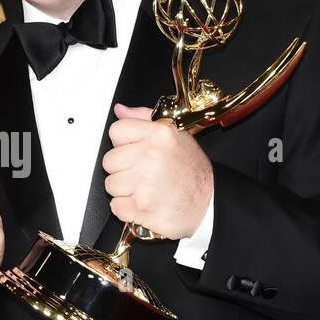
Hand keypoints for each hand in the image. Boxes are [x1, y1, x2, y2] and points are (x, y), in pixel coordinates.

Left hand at [102, 103, 212, 237]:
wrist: (210, 203)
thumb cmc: (191, 170)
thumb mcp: (176, 135)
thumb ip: (144, 119)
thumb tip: (120, 110)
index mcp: (159, 134)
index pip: (116, 131)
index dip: (123, 143)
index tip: (135, 150)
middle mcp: (151, 156)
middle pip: (109, 160)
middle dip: (122, 169)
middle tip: (143, 173)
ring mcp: (145, 183)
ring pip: (110, 184)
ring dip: (124, 190)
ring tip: (145, 188)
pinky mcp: (141, 207)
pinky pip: (115, 206)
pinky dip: (127, 209)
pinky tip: (144, 203)